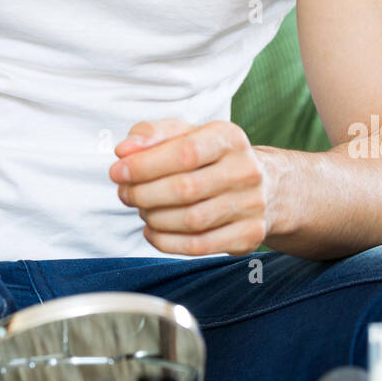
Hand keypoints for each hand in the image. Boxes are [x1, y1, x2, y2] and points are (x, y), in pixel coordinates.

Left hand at [108, 118, 274, 254]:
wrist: (264, 185)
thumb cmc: (211, 157)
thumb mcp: (185, 134)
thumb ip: (151, 135)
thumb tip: (124, 151)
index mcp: (229, 138)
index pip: (184, 152)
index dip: (144, 165)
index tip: (117, 171)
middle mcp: (246, 171)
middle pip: (185, 189)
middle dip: (143, 194)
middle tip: (124, 194)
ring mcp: (251, 205)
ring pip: (191, 220)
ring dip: (154, 218)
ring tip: (141, 209)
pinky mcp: (248, 235)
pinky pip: (199, 246)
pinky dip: (166, 242)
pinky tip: (153, 231)